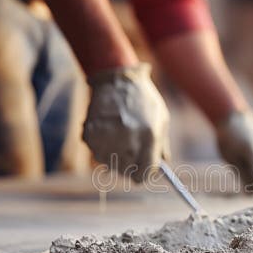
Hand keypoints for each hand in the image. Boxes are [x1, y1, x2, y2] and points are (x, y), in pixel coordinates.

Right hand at [83, 63, 169, 181]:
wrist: (116, 78)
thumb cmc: (143, 98)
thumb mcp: (161, 118)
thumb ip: (162, 144)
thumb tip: (162, 163)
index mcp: (149, 138)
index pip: (145, 173)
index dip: (145, 173)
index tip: (143, 170)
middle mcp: (127, 141)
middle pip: (126, 171)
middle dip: (130, 164)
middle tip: (130, 153)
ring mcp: (107, 139)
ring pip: (110, 163)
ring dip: (114, 155)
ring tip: (119, 135)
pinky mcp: (90, 135)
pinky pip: (97, 152)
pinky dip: (102, 146)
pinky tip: (107, 129)